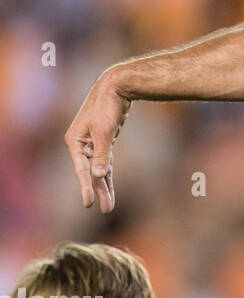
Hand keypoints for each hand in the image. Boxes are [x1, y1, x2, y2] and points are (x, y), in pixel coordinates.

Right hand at [64, 70, 131, 212]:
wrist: (115, 88)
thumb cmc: (107, 108)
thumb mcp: (104, 132)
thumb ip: (102, 155)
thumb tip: (99, 175)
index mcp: (75, 141)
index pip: (81, 169)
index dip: (86, 187)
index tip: (88, 204)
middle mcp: (80, 144)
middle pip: (90, 172)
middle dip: (99, 191)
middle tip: (107, 209)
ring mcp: (92, 143)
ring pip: (99, 168)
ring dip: (105, 185)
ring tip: (108, 205)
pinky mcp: (103, 140)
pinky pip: (105, 161)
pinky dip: (108, 172)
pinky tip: (109, 184)